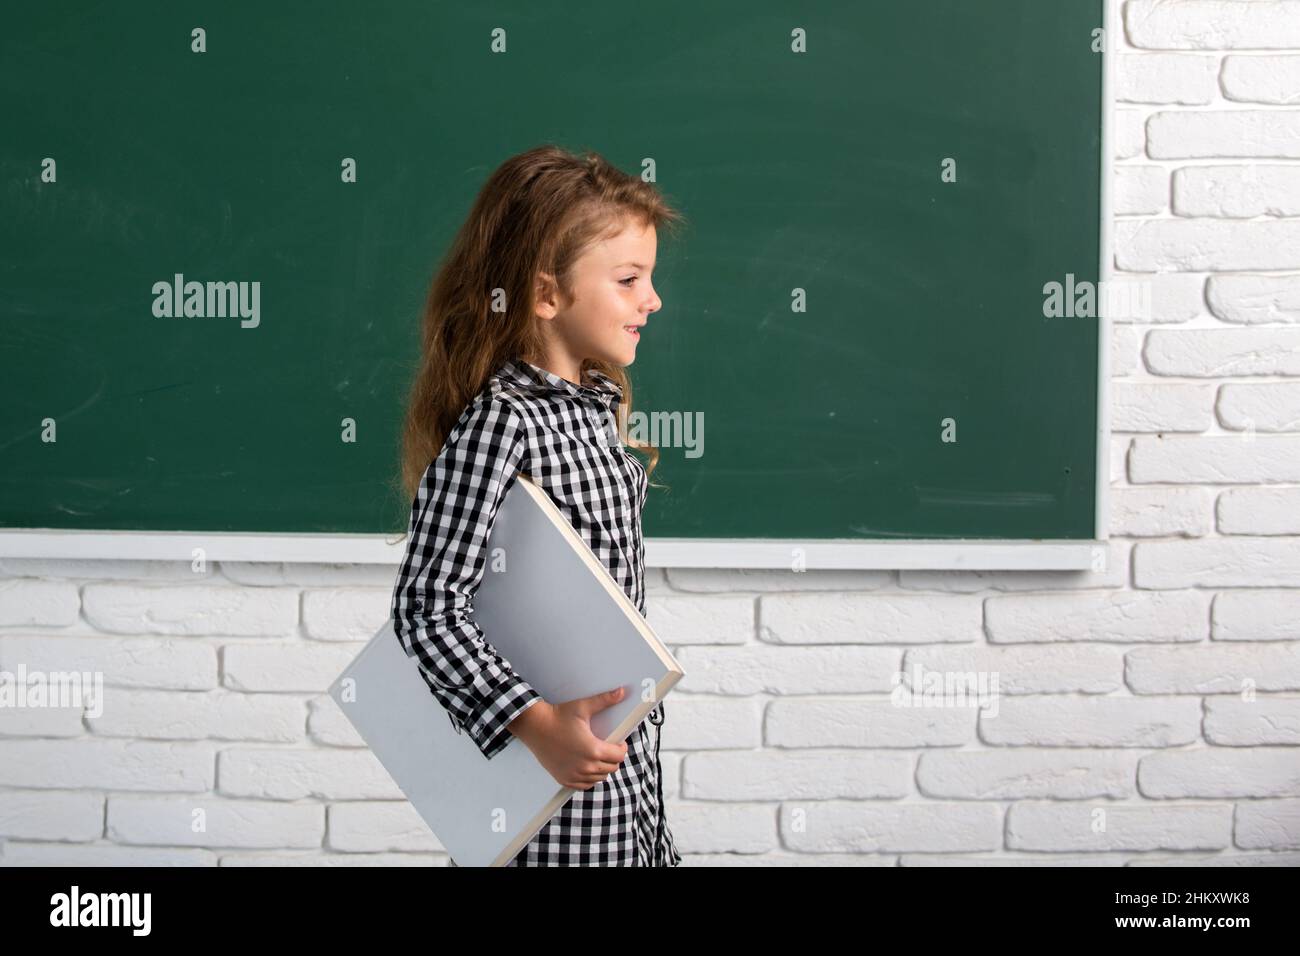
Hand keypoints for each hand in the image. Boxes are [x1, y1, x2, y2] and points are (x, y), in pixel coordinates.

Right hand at [510, 686, 629, 789]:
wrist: (535, 726)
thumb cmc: (558, 716)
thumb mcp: (583, 707)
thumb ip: (605, 700)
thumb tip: (621, 692)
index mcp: (593, 750)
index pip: (619, 756)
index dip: (621, 748)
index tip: (618, 742)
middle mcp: (585, 766)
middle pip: (612, 768)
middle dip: (613, 757)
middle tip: (608, 747)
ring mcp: (574, 775)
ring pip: (599, 778)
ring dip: (602, 768)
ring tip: (597, 755)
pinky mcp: (564, 779)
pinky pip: (585, 785)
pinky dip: (589, 778)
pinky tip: (586, 766)